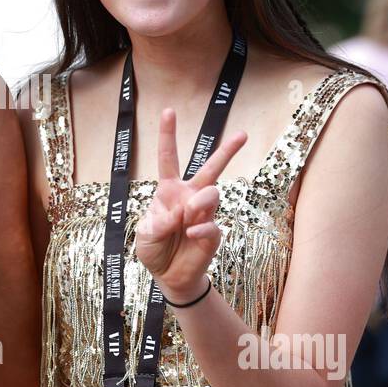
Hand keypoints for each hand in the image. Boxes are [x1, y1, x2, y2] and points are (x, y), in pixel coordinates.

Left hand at [134, 108, 247, 300]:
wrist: (168, 275)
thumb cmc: (154, 249)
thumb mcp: (145, 234)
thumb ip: (158, 221)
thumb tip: (180, 213)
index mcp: (169, 191)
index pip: (168, 158)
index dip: (167, 135)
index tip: (169, 111)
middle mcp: (189, 197)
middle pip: (210, 168)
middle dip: (227, 151)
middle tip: (243, 134)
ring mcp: (203, 213)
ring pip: (212, 193)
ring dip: (197, 204)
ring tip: (185, 219)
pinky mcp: (212, 232)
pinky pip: (210, 224)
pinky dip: (198, 229)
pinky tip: (190, 235)